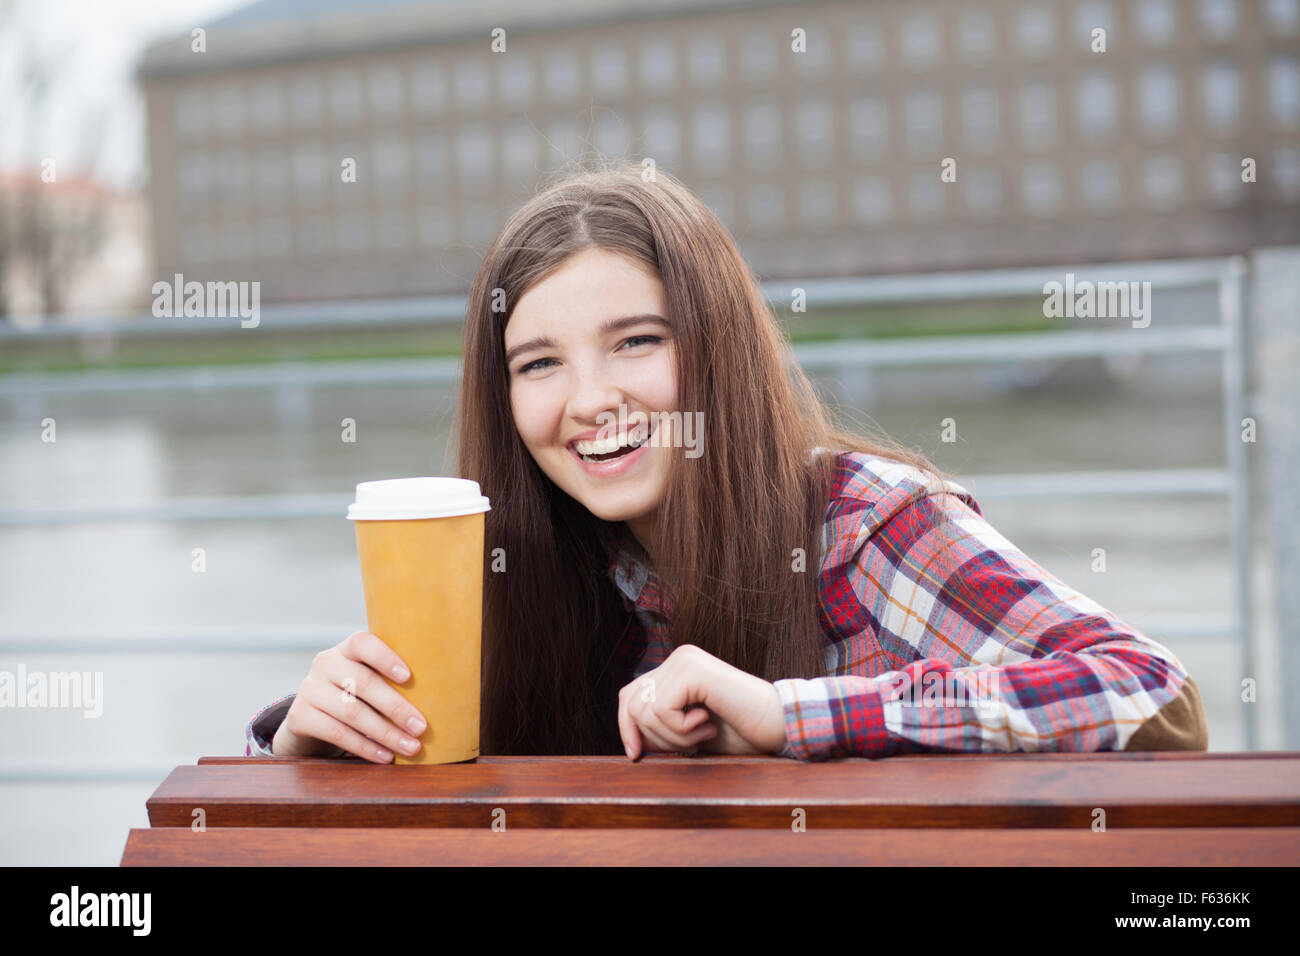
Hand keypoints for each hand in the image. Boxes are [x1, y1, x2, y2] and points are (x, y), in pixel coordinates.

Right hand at [272, 630, 428, 762]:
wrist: (309, 714)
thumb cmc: (355, 693)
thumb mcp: (367, 677)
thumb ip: (392, 678)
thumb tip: (444, 694)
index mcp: (346, 649)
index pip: (362, 643)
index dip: (385, 658)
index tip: (409, 677)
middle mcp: (325, 663)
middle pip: (363, 683)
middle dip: (396, 708)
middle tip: (422, 727)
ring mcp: (309, 689)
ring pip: (352, 712)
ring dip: (386, 733)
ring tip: (411, 747)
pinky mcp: (300, 716)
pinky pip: (337, 733)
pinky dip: (365, 747)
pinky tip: (386, 756)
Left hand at [617, 644, 786, 758]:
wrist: (779, 725)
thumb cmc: (741, 732)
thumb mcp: (690, 732)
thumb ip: (661, 727)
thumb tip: (630, 739)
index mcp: (676, 669)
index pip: (630, 695)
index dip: (626, 727)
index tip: (635, 755)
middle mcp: (678, 658)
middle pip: (632, 703)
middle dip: (655, 737)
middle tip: (692, 741)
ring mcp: (685, 660)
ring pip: (645, 710)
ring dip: (674, 736)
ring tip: (704, 732)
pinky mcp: (693, 671)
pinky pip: (661, 710)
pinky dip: (682, 730)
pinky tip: (708, 724)